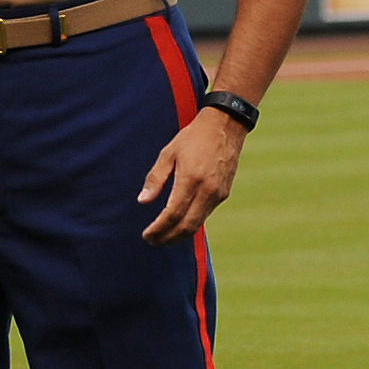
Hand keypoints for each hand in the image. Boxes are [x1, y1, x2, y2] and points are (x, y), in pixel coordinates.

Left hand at [136, 107, 246, 243]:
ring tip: (163, 236)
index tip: (147, 235)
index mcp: (191, 178)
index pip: (173, 214)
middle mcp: (207, 190)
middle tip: (152, 241)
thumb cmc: (193, 138)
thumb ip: (155, 178)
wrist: (226, 127)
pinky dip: (190, 224)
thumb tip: (143, 201)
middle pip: (187, 226)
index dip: (159, 228)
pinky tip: (178, 223)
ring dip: (179, 234)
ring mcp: (218, 194)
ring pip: (197, 224)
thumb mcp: (168, 153)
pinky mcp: (224, 193)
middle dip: (168, 238)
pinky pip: (205, 215)